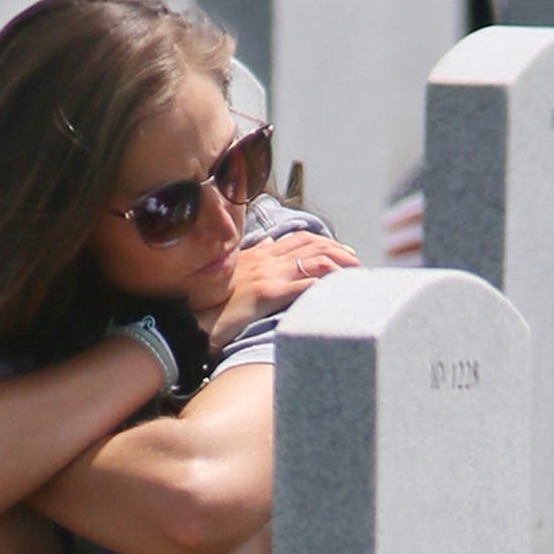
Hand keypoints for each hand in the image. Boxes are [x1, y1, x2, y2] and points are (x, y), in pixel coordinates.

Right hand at [205, 231, 360, 348]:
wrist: (196, 315)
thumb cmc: (215, 299)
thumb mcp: (234, 270)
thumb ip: (255, 256)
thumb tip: (270, 243)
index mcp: (261, 254)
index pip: (299, 238)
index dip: (325, 241)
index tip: (344, 250)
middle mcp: (267, 259)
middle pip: (312, 246)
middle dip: (339, 251)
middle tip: (357, 263)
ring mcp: (268, 275)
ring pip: (312, 261)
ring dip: (338, 266)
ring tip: (354, 274)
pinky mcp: (268, 294)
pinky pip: (302, 286)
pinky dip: (324, 286)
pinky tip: (338, 290)